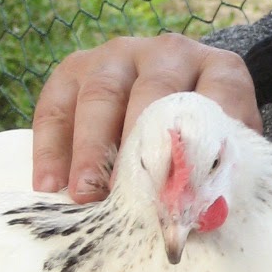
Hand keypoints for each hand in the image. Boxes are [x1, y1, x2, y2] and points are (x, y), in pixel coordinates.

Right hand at [32, 33, 260, 201]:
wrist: (161, 104)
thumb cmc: (198, 140)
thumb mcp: (221, 151)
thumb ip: (220, 178)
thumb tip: (208, 218)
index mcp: (219, 69)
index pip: (222, 95)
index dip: (209, 142)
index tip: (195, 190)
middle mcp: (170, 52)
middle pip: (155, 91)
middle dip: (142, 148)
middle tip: (133, 196)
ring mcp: (118, 56)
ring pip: (101, 95)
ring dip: (91, 151)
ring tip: (86, 196)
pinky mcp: (74, 68)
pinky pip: (56, 106)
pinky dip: (51, 148)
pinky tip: (50, 186)